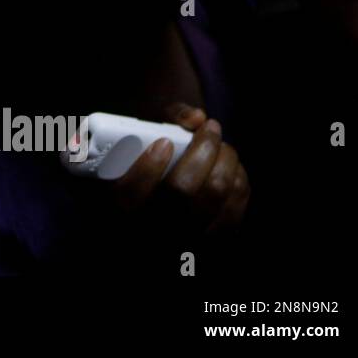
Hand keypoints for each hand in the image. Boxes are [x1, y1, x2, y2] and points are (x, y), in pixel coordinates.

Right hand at [113, 103, 249, 234]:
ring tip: (221, 144)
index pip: (129, 193)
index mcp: (121, 204)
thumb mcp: (142, 139)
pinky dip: (237, 181)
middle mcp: (150, 227)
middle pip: (180, 191)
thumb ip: (164, 120)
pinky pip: (234, 209)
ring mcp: (183, 238)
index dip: (147, 167)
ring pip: (212, 197)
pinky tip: (230, 167)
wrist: (162, 203)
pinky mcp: (212, 240)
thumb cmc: (149, 161)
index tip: (163, 143)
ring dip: (224, 161)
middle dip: (201, 152)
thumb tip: (196, 117)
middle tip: (210, 128)